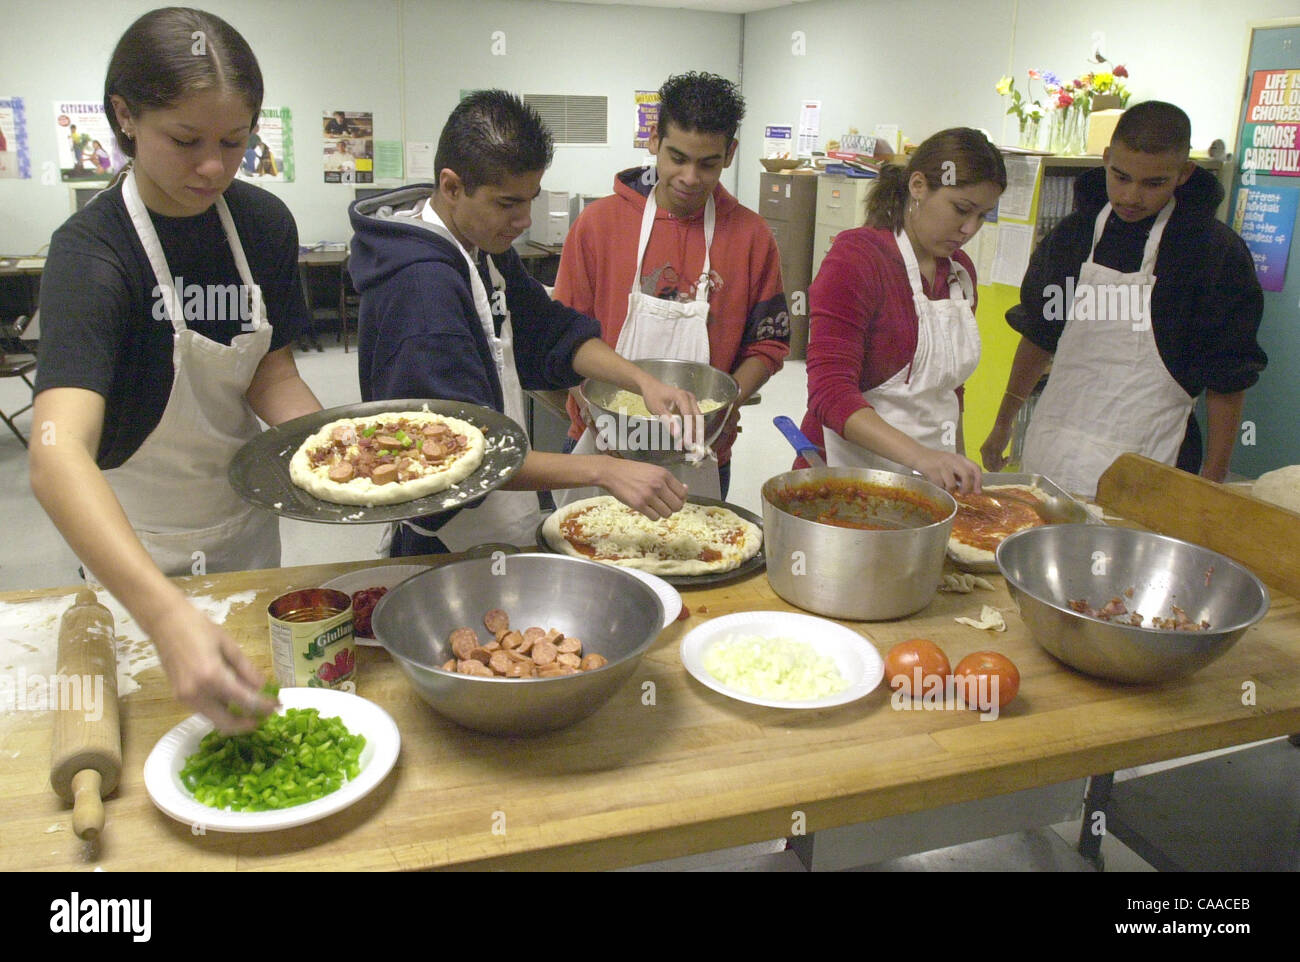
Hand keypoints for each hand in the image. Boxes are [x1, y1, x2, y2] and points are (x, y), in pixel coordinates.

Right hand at [149, 599, 278, 732]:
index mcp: (211, 677)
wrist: (165, 623)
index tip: (278, 706)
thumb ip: (247, 670)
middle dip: (248, 723)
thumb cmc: (198, 627)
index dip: (264, 706)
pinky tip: (234, 699)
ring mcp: (185, 698)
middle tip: (266, 715)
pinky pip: (205, 711)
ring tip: (253, 707)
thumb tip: (263, 688)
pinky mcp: (179, 697)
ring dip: (235, 718)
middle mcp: (196, 693)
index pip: (245, 701)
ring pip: (215, 719)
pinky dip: (221, 710)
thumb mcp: (229, 645)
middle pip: (227, 722)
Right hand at [598, 457, 687, 519]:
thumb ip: (668, 481)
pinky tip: (647, 509)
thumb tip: (685, 490)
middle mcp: (658, 485)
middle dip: (672, 508)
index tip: (674, 500)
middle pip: (677, 506)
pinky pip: (655, 517)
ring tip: (654, 507)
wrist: (612, 472)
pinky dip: (653, 516)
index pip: (683, 494)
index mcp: (664, 474)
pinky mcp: (639, 504)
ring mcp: (649, 495)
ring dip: (662, 513)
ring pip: (667, 514)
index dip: (681, 499)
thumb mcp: (653, 470)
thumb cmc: (633, 471)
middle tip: (664, 506)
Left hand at [637, 375, 701, 446]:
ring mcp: (691, 401)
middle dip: (695, 433)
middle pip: (698, 418)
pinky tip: (688, 436)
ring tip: (689, 443)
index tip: (687, 442)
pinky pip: (694, 417)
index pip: (689, 417)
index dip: (689, 431)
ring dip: (695, 431)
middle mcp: (690, 398)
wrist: (651, 387)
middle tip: (690, 446)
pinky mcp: (690, 405)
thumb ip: (668, 421)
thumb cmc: (653, 396)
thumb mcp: (657, 409)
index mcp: (682, 397)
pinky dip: (692, 427)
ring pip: (698, 419)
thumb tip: (676, 434)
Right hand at [913, 448, 981, 494]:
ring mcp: (943, 466)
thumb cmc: (936, 462)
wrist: (919, 456)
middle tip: (963, 494)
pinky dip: (941, 488)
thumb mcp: (951, 463)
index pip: (975, 468)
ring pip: (952, 483)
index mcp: (960, 458)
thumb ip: (961, 472)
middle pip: (967, 475)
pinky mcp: (933, 471)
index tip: (977, 491)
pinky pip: (941, 485)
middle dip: (967, 488)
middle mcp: (953, 460)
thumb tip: (971, 488)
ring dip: (951, 490)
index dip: (979, 481)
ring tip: (947, 488)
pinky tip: (938, 484)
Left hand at [980, 420, 1014, 471]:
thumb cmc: (1001, 434)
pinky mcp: (996, 450)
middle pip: (989, 467)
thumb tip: (996, 465)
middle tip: (1005, 461)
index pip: (985, 465)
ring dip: (1002, 466)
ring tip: (1007, 459)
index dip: (994, 467)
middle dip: (998, 468)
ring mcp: (990, 451)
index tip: (1001, 463)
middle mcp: (984, 452)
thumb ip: (993, 454)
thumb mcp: (994, 446)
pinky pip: (998, 463)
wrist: (1003, 425)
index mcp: (982, 450)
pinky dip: (1004, 463)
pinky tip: (1008, 457)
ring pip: (994, 466)